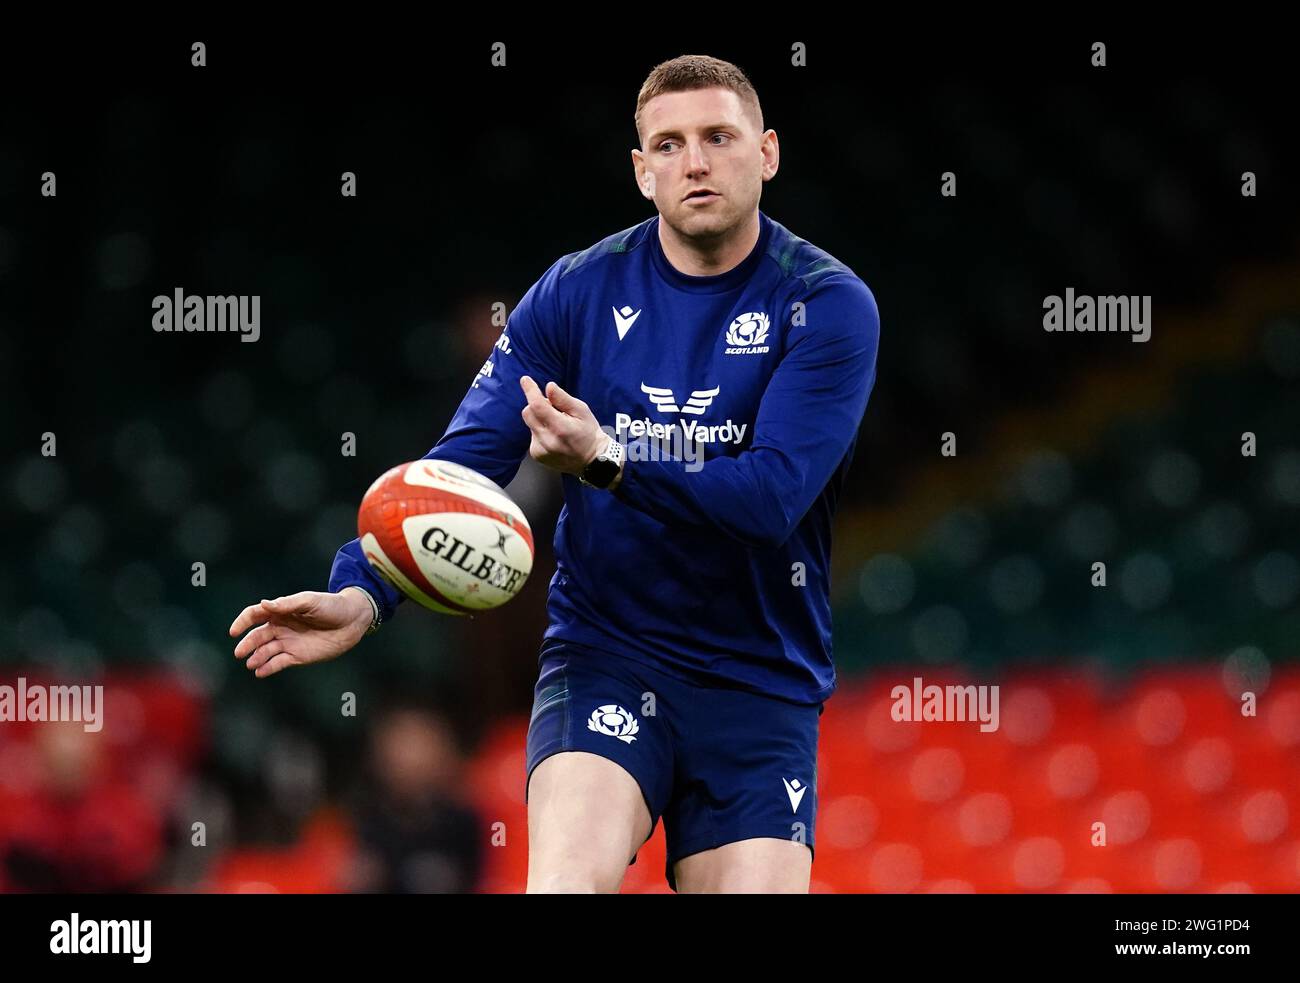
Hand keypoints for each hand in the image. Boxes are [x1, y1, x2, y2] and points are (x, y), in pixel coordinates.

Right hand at [229, 588, 372, 677]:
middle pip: (257, 636)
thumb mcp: (309, 601)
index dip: (242, 622)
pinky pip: (278, 663)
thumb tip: (264, 604)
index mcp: (281, 611)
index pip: (255, 615)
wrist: (353, 621)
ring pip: (266, 651)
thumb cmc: (331, 606)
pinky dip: (268, 668)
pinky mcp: (297, 656)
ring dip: (256, 657)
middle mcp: (281, 627)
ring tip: (251, 664)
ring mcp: (288, 642)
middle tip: (239, 653)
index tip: (234, 631)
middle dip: (247, 644)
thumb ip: (287, 604)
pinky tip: (260, 672)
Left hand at [520, 376, 608, 475]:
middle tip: (554, 408)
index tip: (526, 380)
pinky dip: (539, 431)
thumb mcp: (582, 411)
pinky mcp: (537, 455)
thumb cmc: (588, 433)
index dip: (531, 391)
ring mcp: (540, 450)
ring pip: (530, 424)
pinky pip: (532, 435)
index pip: (538, 405)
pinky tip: (553, 436)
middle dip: (537, 405)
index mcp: (560, 428)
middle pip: (528, 413)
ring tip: (556, 426)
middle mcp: (548, 441)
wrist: (591, 460)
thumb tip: (549, 387)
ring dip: (539, 419)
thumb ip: (563, 399)